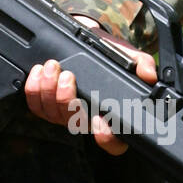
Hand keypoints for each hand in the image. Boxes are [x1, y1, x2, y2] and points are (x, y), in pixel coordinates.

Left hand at [24, 16, 157, 155]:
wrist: (88, 40)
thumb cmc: (111, 54)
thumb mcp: (130, 56)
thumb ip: (142, 64)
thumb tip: (149, 75)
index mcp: (113, 117)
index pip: (115, 142)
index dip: (107, 139)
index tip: (101, 121)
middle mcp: (89, 120)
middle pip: (76, 124)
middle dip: (67, 101)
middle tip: (67, 76)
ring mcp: (67, 116)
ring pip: (54, 115)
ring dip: (48, 91)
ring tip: (52, 66)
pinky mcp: (47, 107)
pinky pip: (37, 108)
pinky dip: (34, 90)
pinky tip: (39, 72)